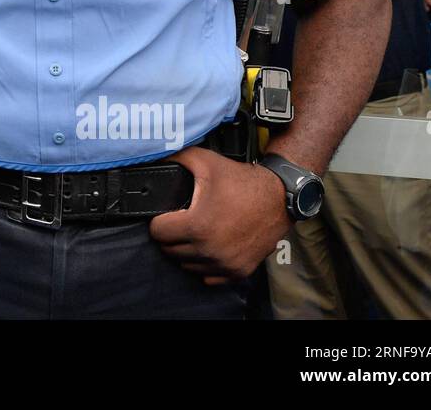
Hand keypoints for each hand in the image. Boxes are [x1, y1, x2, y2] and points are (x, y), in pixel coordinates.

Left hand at [149, 147, 290, 283]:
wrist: (279, 198)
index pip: (158, 233)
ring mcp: (225, 264)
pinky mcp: (238, 272)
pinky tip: (209, 247)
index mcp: (197, 226)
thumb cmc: (240, 180)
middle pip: (170, 251)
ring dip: (187, 251)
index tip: (167, 215)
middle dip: (171, 236)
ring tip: (195, 232)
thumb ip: (175, 157)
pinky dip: (205, 264)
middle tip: (181, 221)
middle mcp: (210, 250)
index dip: (158, 221)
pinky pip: (209, 277)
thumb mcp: (205, 161)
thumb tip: (151, 154)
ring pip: (188, 265)